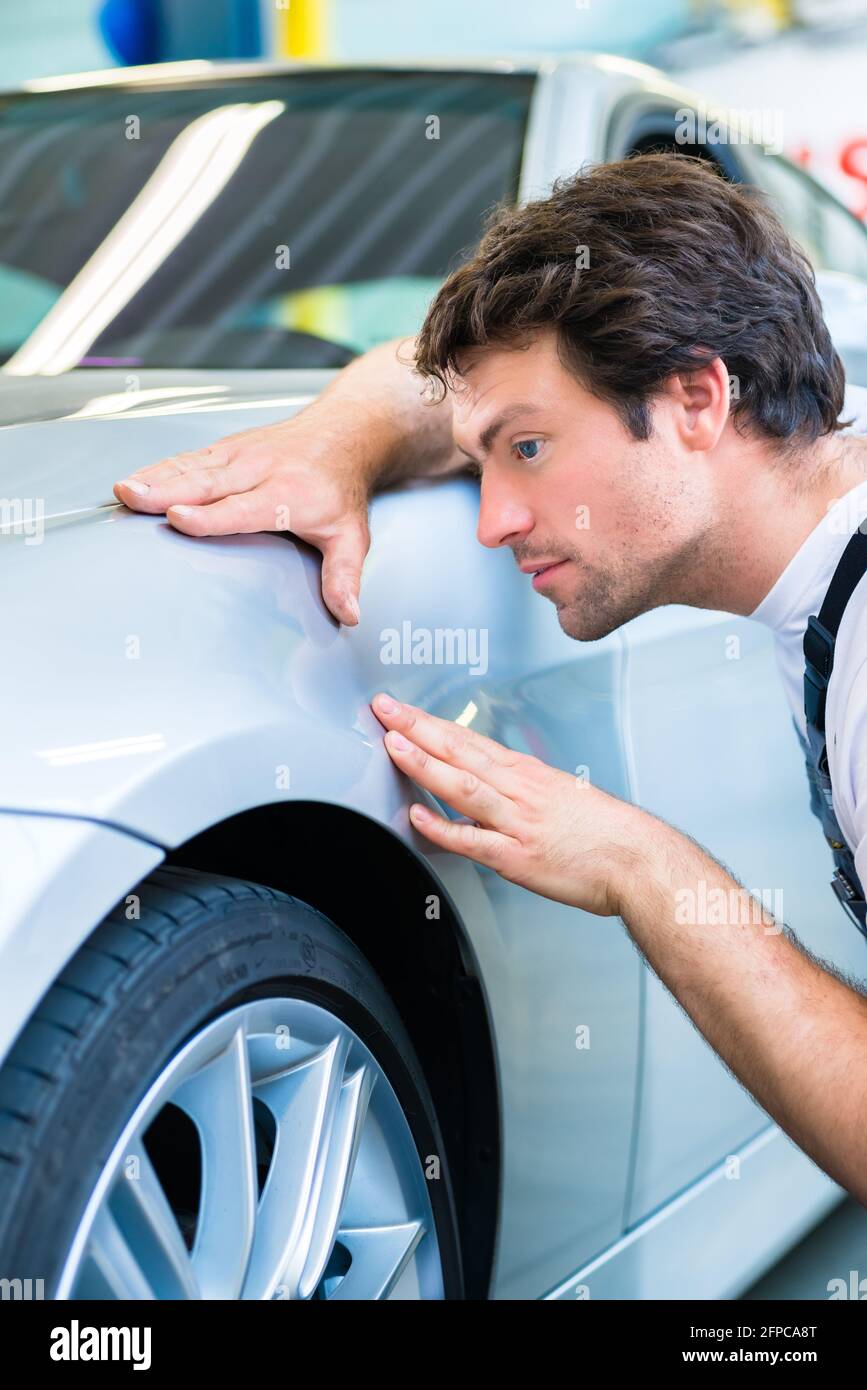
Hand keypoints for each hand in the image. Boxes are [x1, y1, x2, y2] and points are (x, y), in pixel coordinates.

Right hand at [113, 413, 372, 626]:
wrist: (343, 435)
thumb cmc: (341, 492)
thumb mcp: (353, 537)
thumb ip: (344, 576)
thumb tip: (348, 615)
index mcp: (289, 496)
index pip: (244, 508)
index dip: (210, 516)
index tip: (178, 520)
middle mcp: (260, 470)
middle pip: (207, 482)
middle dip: (167, 490)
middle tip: (131, 497)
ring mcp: (239, 456)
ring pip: (192, 467)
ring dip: (155, 477)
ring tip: (122, 490)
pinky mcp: (225, 449)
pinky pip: (188, 459)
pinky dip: (158, 469)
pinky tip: (132, 481)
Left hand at [371, 693, 643, 916]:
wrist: (638, 860)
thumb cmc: (606, 833)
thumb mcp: (563, 796)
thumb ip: (524, 792)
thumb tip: (493, 789)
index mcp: (527, 774)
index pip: (468, 740)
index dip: (430, 724)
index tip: (401, 709)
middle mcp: (518, 791)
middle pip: (459, 751)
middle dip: (416, 728)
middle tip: (383, 708)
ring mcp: (516, 822)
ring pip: (461, 786)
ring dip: (423, 764)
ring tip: (391, 745)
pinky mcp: (517, 857)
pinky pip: (473, 840)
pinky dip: (442, 828)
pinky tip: (417, 816)